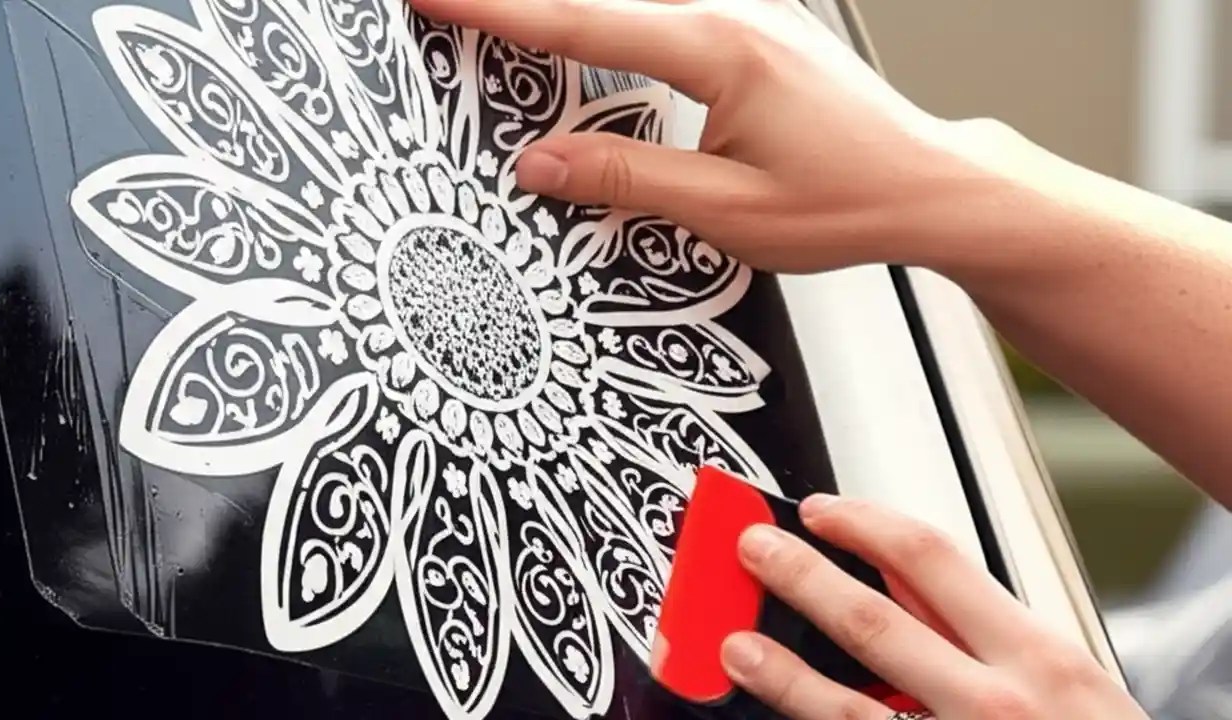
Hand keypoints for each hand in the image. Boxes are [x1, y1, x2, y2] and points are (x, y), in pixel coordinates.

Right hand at [410, 0, 1002, 272]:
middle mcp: (734, 10)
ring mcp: (750, 11)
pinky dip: (612, 14)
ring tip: (504, 20)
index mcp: (720, 48)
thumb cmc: (850, 199)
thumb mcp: (727, 211)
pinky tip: (588, 26)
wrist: (933, 184)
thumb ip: (626, 179)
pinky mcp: (758, 28)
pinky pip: (665, 8)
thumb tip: (541, 164)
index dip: (496, 8)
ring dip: (566, 6)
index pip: (579, 20)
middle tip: (449, 1)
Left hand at [723, 494, 1147, 718]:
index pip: (930, 559)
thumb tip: (903, 578)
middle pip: (871, 621)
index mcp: (1035, 656)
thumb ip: (989, 629)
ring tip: (734, 645)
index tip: (818, 509)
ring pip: (849, 706)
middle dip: (801, 577)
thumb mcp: (1069, 680)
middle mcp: (993, 704)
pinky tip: (779, 718)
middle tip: (752, 549)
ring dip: (783, 671)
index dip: (861, 522)